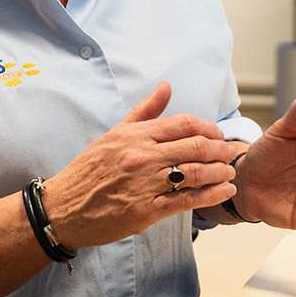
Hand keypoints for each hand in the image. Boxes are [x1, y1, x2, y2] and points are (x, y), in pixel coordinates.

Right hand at [41, 83, 236, 249]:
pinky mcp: (146, 210)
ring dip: (221, 171)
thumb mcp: (114, 134)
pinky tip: (224, 191)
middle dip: (221, 149)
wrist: (64, 207)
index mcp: (135, 135)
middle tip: (230, 152)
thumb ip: (145, 111)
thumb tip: (166, 86)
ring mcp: (145, 184)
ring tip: (230, 172)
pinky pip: (187, 200)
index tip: (218, 135)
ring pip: (196, 173)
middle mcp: (142, 156)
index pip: (184, 124)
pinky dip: (212, 195)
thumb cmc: (90, 171)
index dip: (209, 128)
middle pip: (197, 146)